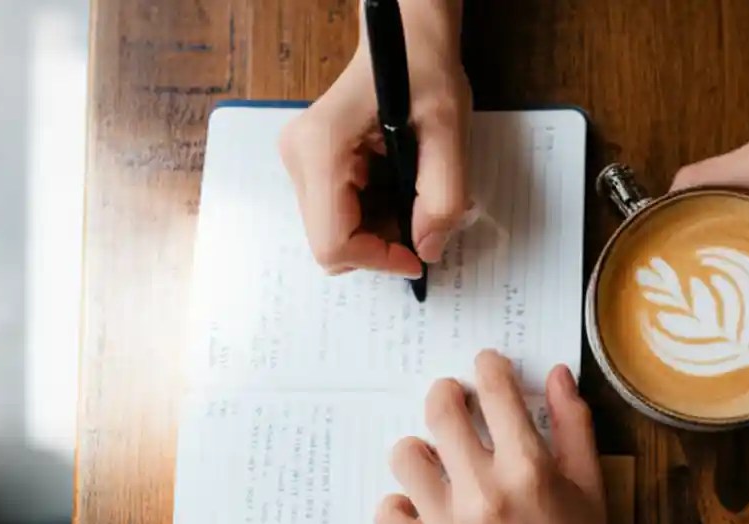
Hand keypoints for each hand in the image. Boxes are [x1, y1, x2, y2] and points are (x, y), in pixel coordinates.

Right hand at [278, 1, 470, 275]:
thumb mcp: (449, 132)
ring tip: (411, 194)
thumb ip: (443, 197)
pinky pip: (336, 214)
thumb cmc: (425, 72)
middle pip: (330, 242)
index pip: (333, 241)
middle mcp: (298, 158)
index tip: (419, 255)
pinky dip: (371, 215)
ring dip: (377, 230)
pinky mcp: (309, 165)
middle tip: (421, 218)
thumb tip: (428, 250)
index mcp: (321, 149)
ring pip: (333, 232)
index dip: (378, 259)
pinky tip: (396, 187)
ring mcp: (299, 162)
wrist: (407, 39)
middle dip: (380, 244)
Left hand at [378, 352, 723, 523]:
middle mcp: (485, 492)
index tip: (484, 367)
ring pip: (404, 456)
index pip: (494, 390)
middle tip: (452, 401)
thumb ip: (573, 425)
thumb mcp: (590, 486)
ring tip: (437, 463)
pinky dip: (400, 507)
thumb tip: (554, 373)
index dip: (486, 366)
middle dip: (446, 394)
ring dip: (420, 451)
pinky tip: (423, 509)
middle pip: (439, 410)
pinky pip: (387, 512)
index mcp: (529, 468)